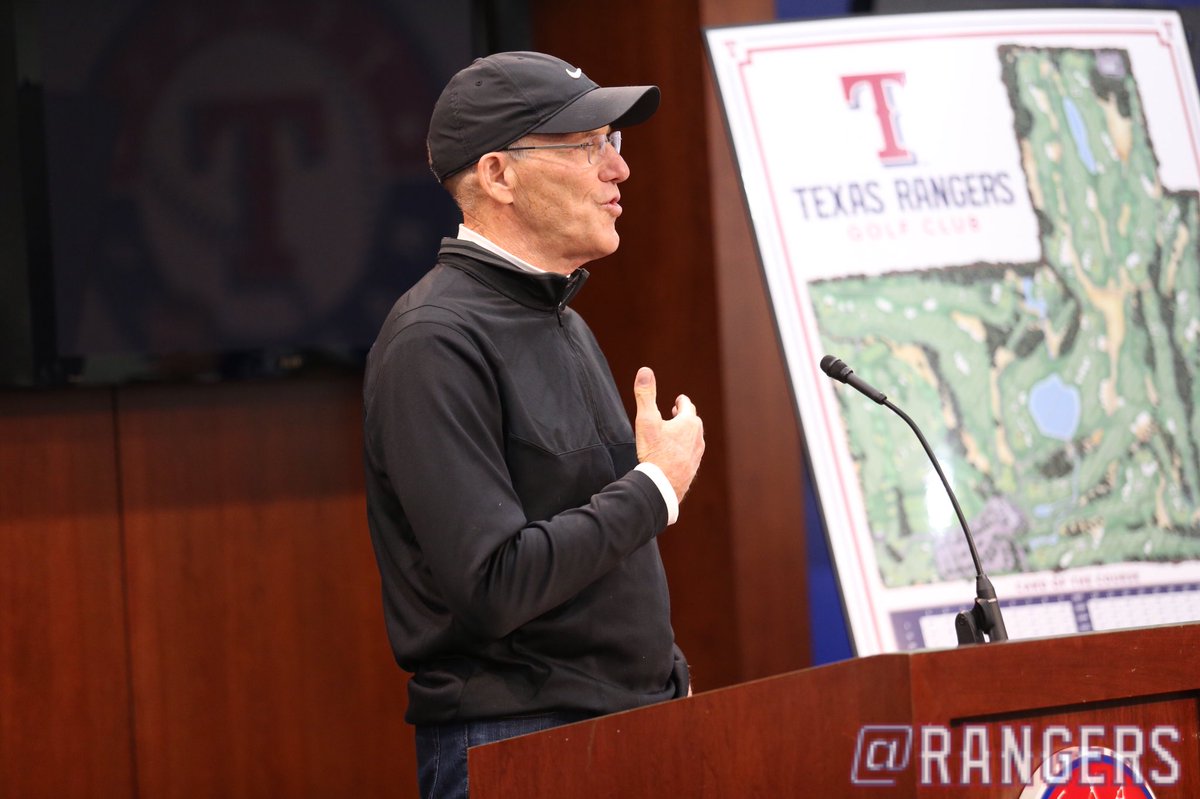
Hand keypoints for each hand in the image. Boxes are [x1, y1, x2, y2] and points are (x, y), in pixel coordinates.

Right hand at [633, 367, 704, 502]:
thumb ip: (645, 395)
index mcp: (688, 423)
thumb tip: (644, 370)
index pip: (688, 406)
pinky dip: (686, 449)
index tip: (679, 400)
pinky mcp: (692, 470)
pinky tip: (677, 455)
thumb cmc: (654, 453)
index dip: (682, 401)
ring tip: (677, 433)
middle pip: (694, 422)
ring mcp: (696, 455)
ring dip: (686, 433)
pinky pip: (691, 454)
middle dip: (685, 415)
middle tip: (676, 413)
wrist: (661, 486)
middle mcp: (697, 438)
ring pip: (695, 439)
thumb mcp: (646, 420)